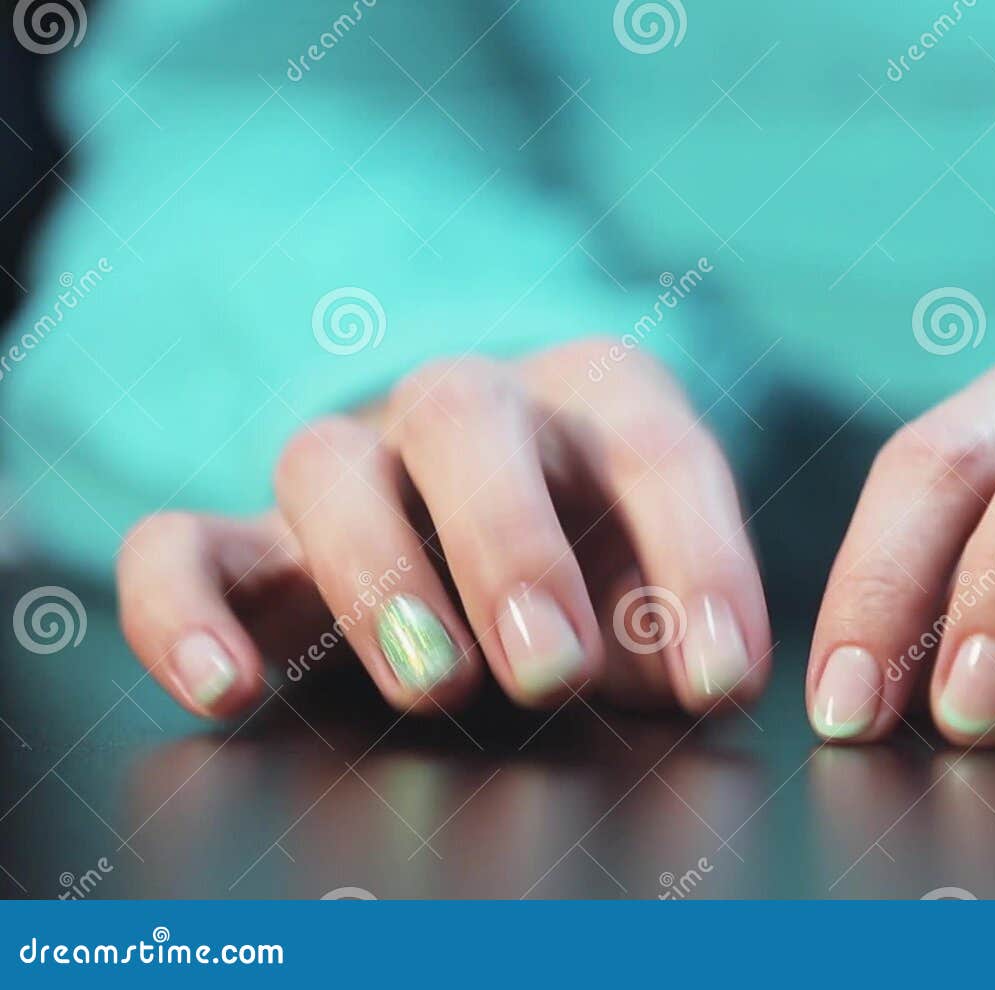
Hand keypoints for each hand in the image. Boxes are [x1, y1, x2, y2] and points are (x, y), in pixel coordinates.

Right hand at [117, 342, 770, 718]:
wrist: (492, 535)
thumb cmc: (602, 570)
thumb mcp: (657, 592)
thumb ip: (678, 628)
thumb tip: (702, 682)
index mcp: (596, 401)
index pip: (657, 451)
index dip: (698, 562)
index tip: (719, 682)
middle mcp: (471, 411)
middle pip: (461, 416)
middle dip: (507, 544)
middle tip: (550, 670)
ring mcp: (354, 464)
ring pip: (322, 462)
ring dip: (375, 576)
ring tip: (434, 687)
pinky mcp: (254, 537)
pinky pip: (179, 543)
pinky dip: (184, 612)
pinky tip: (227, 689)